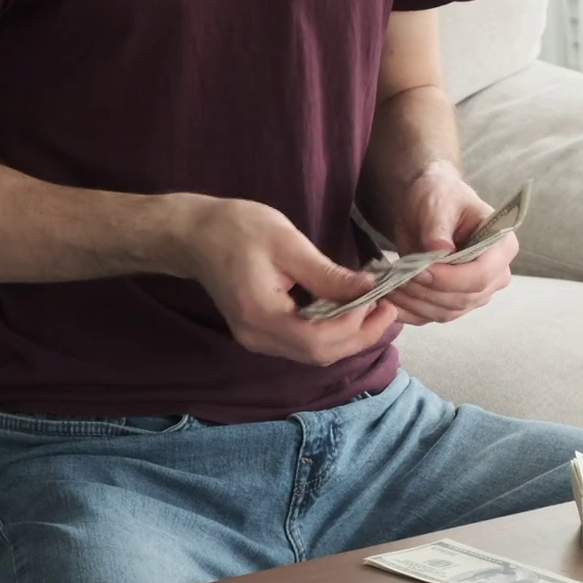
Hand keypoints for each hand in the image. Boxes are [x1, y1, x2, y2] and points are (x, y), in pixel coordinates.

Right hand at [179, 198, 396, 365]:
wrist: (193, 234)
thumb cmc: (236, 228)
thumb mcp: (287, 243)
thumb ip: (327, 274)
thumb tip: (368, 290)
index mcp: (261, 314)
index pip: (318, 339)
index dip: (355, 325)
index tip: (381, 300)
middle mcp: (257, 337)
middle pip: (319, 354)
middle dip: (359, 336)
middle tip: (388, 309)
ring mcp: (256, 339)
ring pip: (313, 354)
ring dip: (348, 336)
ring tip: (375, 310)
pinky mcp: (259, 333)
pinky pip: (302, 344)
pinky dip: (331, 333)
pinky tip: (348, 312)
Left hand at [386, 163, 516, 324]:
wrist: (430, 207)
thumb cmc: (440, 196)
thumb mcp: (437, 202)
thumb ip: (438, 227)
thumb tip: (439, 251)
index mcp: (502, 245)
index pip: (481, 275)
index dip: (449, 278)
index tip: (418, 270)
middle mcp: (496, 274)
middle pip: (464, 298)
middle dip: (427, 291)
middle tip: (396, 278)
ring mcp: (477, 292)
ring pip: (447, 311)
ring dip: (415, 303)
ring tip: (387, 287)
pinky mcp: (455, 302)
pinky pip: (433, 316)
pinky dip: (410, 312)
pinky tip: (389, 302)